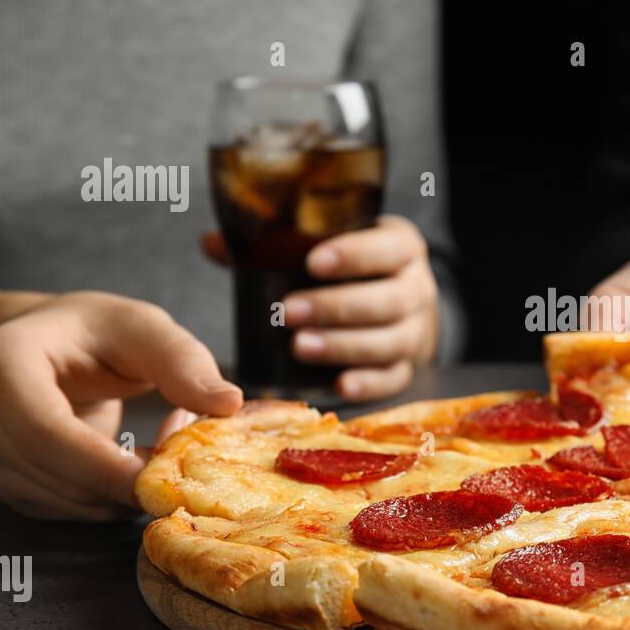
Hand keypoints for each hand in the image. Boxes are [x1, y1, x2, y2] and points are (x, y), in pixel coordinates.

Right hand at [0, 291, 242, 519]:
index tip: (156, 480)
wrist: (45, 346)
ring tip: (159, 446)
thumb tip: (228, 403)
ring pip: (61, 500)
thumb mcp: (142, 328)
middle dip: (124, 481)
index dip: (100, 464)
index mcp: (1, 361)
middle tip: (181, 460)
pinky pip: (62, 508)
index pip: (43, 431)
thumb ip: (184, 362)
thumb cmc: (93, 332)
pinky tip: (131, 462)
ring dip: (122, 490)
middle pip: (52, 474)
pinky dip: (106, 498)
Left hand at [203, 215, 438, 400]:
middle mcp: (418, 289)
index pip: (388, 248)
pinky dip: (369, 385)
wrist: (401, 301)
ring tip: (300, 347)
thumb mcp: (332, 244)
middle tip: (289, 312)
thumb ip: (279, 243)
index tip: (312, 262)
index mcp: (401, 247)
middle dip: (337, 307)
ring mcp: (417, 331)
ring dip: (345, 346)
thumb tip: (211, 243)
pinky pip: (395, 379)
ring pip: (391, 341)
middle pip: (389, 300)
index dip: (355, 255)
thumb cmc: (355, 268)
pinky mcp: (410, 366)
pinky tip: (339, 386)